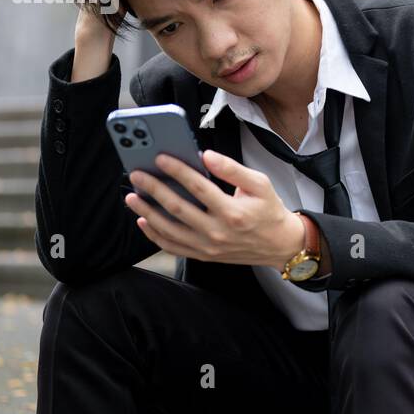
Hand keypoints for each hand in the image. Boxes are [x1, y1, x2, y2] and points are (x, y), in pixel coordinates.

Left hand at [125, 149, 302, 266]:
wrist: (280, 245)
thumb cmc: (270, 212)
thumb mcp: (260, 184)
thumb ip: (233, 169)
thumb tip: (206, 156)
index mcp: (233, 212)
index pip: (198, 187)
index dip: (177, 170)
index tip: (160, 158)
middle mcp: (218, 232)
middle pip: (177, 208)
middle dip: (153, 189)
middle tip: (137, 174)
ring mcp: (208, 247)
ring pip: (169, 230)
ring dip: (147, 212)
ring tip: (133, 196)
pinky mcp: (204, 256)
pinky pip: (173, 247)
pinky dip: (155, 235)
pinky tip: (144, 220)